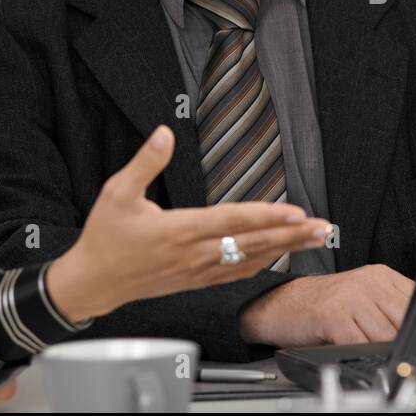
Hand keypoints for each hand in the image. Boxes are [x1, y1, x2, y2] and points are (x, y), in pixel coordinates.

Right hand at [47, 126, 330, 320]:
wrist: (91, 284)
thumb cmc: (104, 238)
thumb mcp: (116, 193)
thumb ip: (145, 162)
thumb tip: (163, 132)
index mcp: (179, 230)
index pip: (232, 221)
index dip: (266, 217)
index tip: (295, 213)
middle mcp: (195, 253)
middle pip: (253, 243)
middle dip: (291, 235)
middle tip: (324, 227)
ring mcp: (198, 270)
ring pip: (251, 259)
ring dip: (286, 248)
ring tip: (315, 238)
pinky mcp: (197, 280)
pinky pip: (237, 273)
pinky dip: (264, 262)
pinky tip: (282, 255)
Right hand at [239, 264, 414, 347]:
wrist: (280, 303)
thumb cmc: (323, 307)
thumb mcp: (363, 299)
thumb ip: (390, 309)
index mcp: (381, 275)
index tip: (410, 338)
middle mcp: (368, 281)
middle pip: (404, 322)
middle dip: (397, 341)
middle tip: (383, 347)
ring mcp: (350, 296)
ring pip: (385, 336)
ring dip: (375, 350)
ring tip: (359, 344)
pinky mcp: (333, 315)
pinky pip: (360, 345)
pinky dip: (358, 353)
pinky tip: (346, 346)